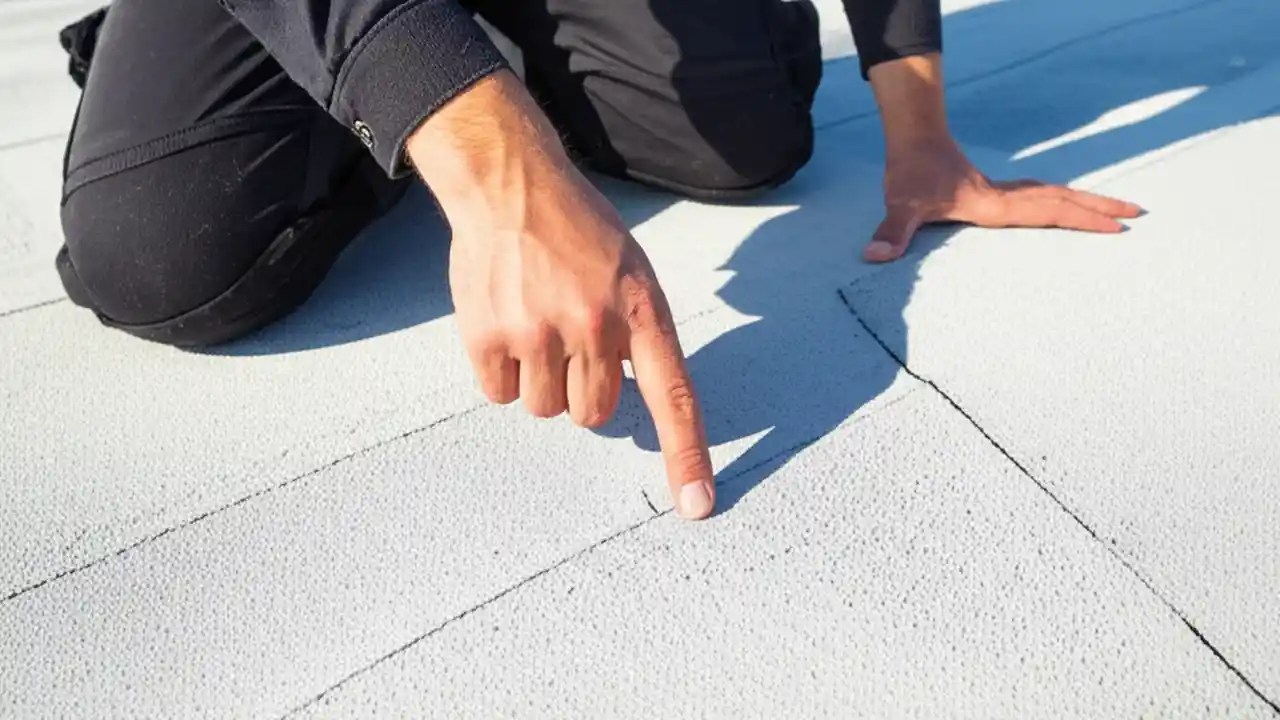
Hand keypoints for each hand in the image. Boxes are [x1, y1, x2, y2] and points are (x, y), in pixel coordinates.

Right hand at [407, 72, 715, 519]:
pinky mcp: (489, 334)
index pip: (674, 396)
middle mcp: (595, 325)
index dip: (686, 456)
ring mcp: (539, 332)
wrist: (509, 184)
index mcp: (642, 310)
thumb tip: (621, 393)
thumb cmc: (575, 229)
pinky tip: (504, 324)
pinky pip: (498, 394)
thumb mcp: (630, 270)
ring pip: (545, 408)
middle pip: (594, 414)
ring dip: (539, 380)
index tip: (697, 505)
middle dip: (582, 390)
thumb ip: (636, 332)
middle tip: (569, 341)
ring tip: (534, 323)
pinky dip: (501, 372)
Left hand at [863, 54, 1143, 262]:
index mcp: (994, 205)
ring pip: (1055, 195)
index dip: (1081, 220)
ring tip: (1119, 210)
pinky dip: (1063, 202)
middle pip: (1062, 200)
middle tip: (1137, 215)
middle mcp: (1006, 197)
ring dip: (1087, 202)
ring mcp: (1004, 192)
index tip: (1114, 227)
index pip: (1047, 212)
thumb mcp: (900, 205)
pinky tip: (1070, 208)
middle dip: (1099, 209)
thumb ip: (891, 233)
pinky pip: (1040, 197)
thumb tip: (874, 256)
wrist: (914, 139)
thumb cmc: (910, 173)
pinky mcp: (997, 191)